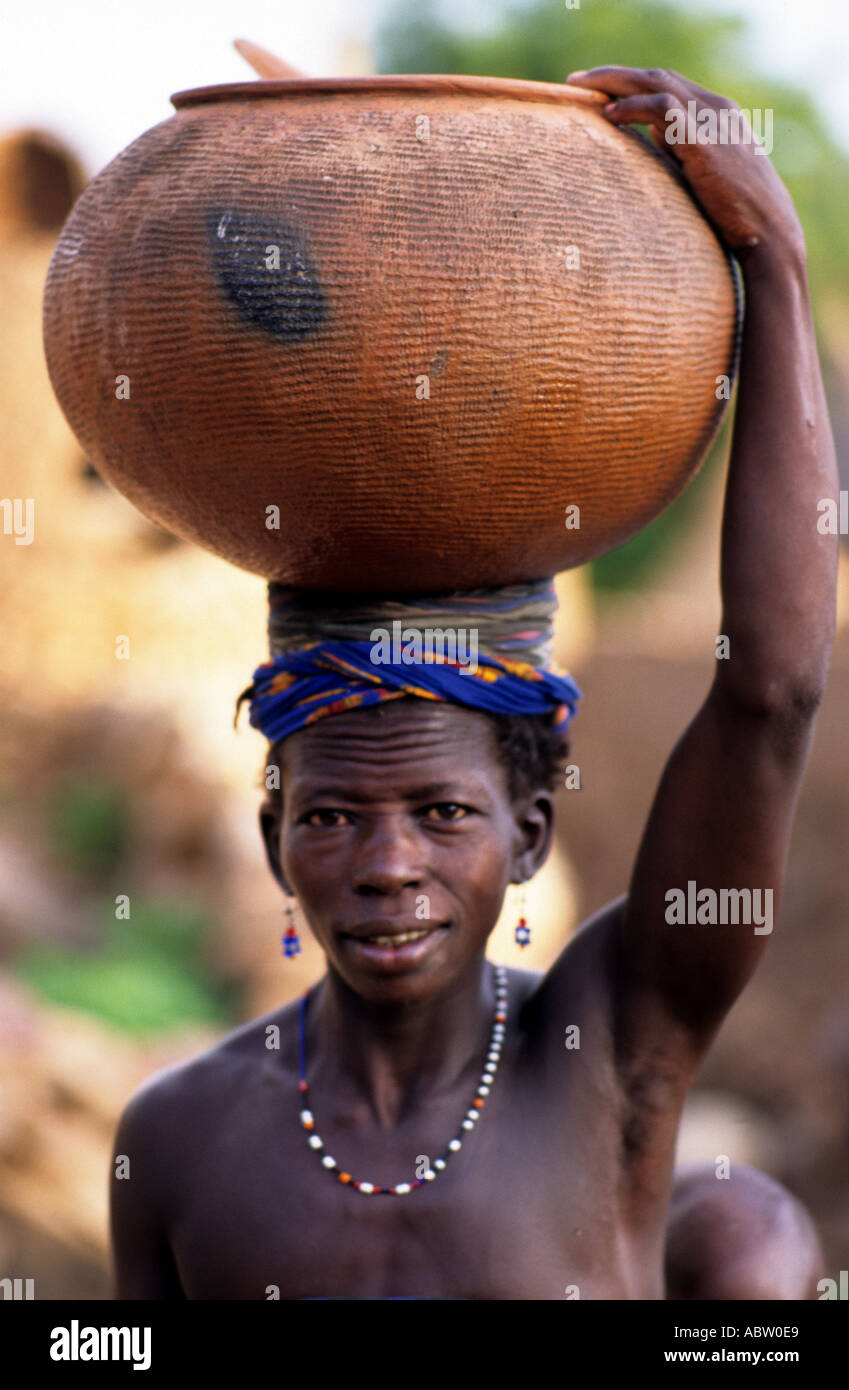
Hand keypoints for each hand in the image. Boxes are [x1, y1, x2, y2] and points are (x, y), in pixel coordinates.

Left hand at [566, 66, 804, 263]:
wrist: (768, 236)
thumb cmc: (733, 216)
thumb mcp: (701, 175)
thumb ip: (677, 150)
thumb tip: (648, 133)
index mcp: (718, 114)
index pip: (668, 85)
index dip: (631, 85)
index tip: (596, 92)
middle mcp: (716, 109)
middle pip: (657, 76)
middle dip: (614, 75)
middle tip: (576, 81)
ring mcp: (713, 121)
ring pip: (657, 83)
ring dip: (615, 82)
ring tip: (581, 88)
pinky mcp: (705, 141)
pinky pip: (662, 108)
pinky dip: (633, 107)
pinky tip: (609, 115)